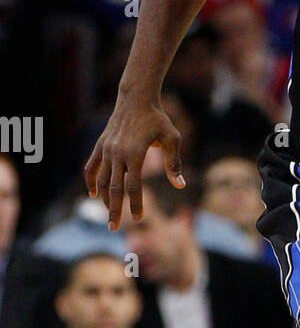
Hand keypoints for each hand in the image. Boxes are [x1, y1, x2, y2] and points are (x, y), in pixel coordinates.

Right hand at [84, 94, 183, 230]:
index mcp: (135, 153)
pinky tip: (93, 194)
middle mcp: (117, 153)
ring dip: (104, 199)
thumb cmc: (158, 119)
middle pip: (114, 188)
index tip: (138, 218)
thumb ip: (174, 163)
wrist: (136, 98)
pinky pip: (91, 166)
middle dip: (114, 210)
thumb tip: (180, 185)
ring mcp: (106, 149)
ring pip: (102, 180)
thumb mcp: (172, 138)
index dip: (135, 204)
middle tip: (114, 228)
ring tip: (109, 214)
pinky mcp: (100, 145)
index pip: (133, 186)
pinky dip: (91, 181)